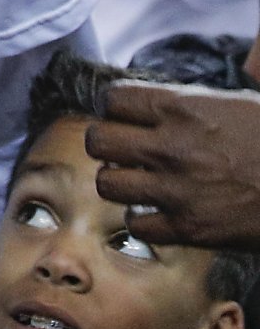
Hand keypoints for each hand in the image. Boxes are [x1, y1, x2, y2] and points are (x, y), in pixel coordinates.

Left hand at [86, 82, 259, 251]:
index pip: (111, 100)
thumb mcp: (231, 104)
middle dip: (109, 145)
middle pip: (97, 140)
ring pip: (107, 183)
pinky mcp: (191, 228)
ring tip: (141, 182)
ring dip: (121, 183)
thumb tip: (146, 104)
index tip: (129, 119)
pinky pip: (137, 224)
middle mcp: (170, 146)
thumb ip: (183, 103)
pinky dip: (146, 221)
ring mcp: (178, 189)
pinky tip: (163, 213)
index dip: (117, 110)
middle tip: (126, 152)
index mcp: (180, 108)